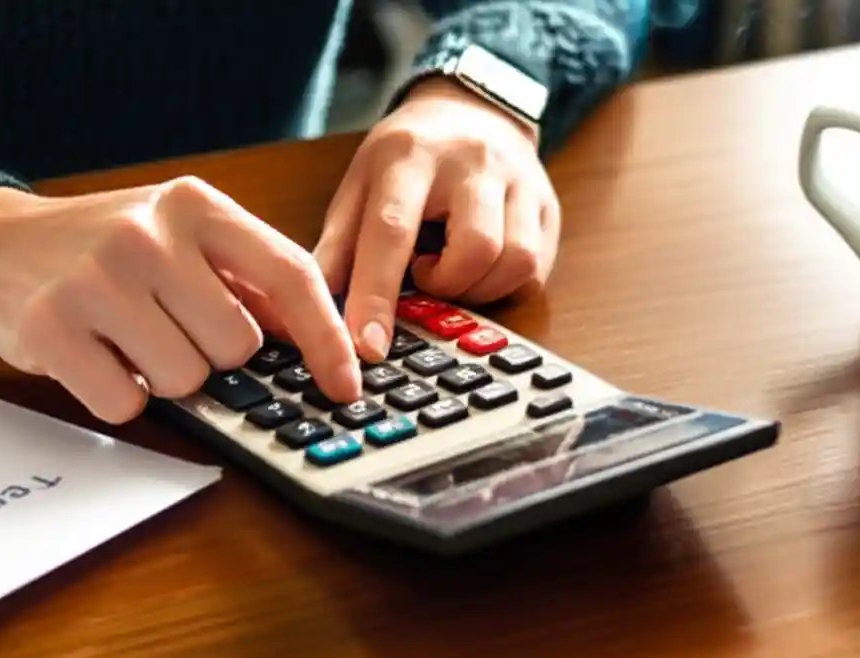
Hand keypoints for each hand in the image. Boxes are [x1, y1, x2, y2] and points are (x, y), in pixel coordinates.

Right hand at [0, 179, 361, 423]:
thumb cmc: (102, 247)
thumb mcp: (179, 237)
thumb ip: (249, 279)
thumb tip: (319, 338)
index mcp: (194, 205)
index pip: (290, 274)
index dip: (327, 337)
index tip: (347, 383)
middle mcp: (148, 234)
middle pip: (236, 345)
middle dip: (211, 354)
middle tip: (167, 326)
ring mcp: (96, 281)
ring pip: (185, 380)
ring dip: (162, 377)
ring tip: (125, 337)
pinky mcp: (51, 330)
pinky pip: (126, 404)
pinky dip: (117, 396)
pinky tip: (93, 357)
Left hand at [315, 77, 560, 362]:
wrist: (473, 107)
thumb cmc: (407, 156)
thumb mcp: (360, 185)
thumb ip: (337, 247)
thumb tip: (310, 310)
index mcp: (410, 155)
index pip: (392, 231)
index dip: (377, 296)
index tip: (367, 348)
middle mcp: (472, 163)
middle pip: (474, 248)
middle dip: (445, 285)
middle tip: (424, 274)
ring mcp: (520, 182)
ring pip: (514, 262)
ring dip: (476, 288)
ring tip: (450, 270)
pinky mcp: (548, 207)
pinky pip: (536, 270)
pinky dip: (502, 286)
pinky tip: (479, 270)